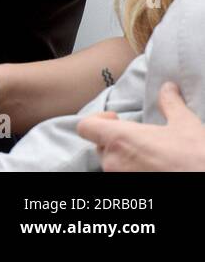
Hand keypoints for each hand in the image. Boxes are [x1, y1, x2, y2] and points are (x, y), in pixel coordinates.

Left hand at [76, 82, 204, 170]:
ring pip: (112, 164)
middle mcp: (112, 161)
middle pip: (99, 146)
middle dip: (115, 140)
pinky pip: (122, 176)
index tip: (116, 118)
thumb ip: (170, 104)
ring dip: (125, 157)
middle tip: (138, 138)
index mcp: (119, 139)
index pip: (85, 127)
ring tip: (149, 155)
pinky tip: (153, 168)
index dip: (97, 120)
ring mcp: (119, 179)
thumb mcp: (185, 125)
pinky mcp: (129, 191)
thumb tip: (168, 88)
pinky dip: (132, 171)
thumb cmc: (195, 157)